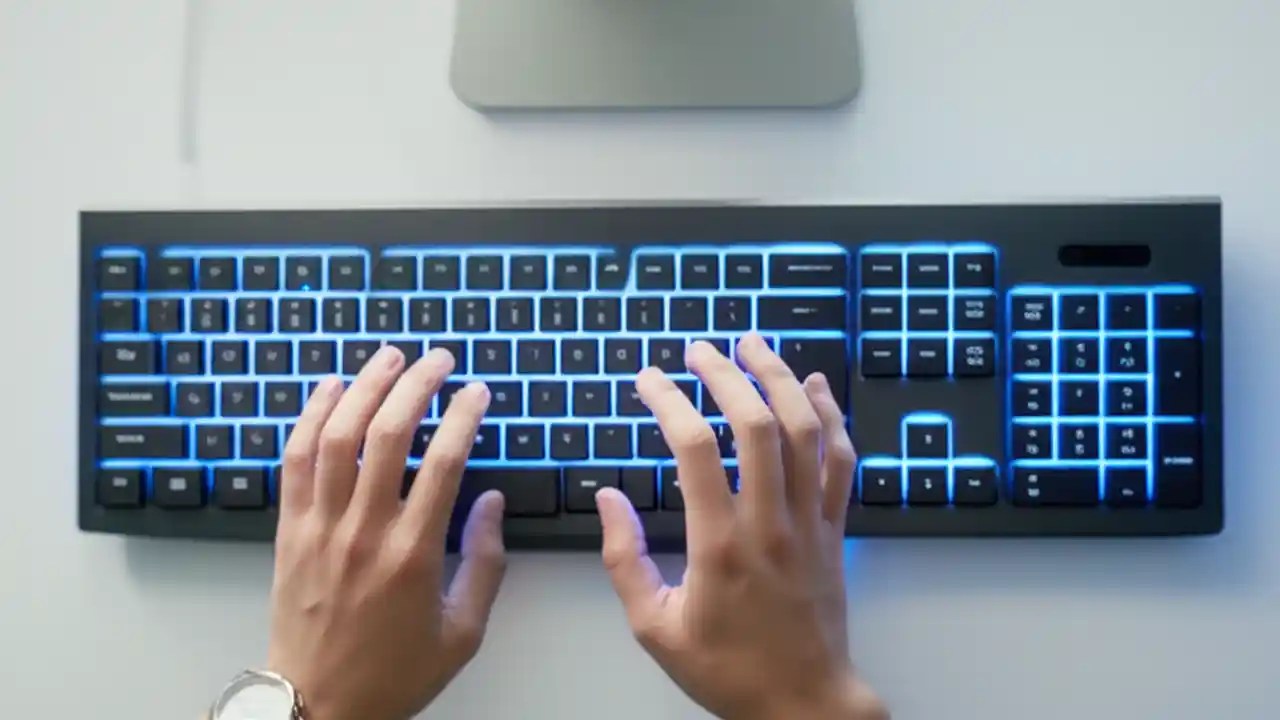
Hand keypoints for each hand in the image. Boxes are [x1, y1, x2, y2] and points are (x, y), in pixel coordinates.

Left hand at [266, 347, 504, 719]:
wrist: (317, 705)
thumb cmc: (394, 673)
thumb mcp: (463, 631)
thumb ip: (485, 563)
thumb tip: (490, 502)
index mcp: (413, 555)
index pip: (443, 463)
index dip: (463, 416)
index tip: (478, 391)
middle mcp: (364, 531)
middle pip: (388, 435)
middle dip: (417, 385)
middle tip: (439, 359)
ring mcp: (320, 527)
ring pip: (338, 437)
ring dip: (364, 387)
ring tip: (389, 357)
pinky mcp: (289, 530)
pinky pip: (295, 460)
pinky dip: (311, 417)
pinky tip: (329, 389)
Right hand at [596, 334, 886, 719]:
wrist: (804, 702)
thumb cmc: (726, 669)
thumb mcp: (654, 627)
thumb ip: (623, 560)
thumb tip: (606, 498)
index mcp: (720, 544)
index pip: (695, 448)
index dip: (669, 402)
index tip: (647, 378)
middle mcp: (770, 523)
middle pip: (755, 424)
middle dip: (725, 375)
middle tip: (699, 349)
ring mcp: (810, 522)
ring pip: (804, 432)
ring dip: (779, 379)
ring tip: (754, 345)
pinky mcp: (835, 529)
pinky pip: (842, 461)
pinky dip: (831, 417)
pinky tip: (815, 387)